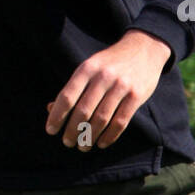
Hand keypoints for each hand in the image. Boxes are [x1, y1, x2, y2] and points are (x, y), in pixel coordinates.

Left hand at [45, 31, 171, 150]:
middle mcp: (103, 76)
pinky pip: (120, 122)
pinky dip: (109, 136)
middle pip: (83, 110)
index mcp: (87, 68)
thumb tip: (51, 108)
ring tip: (83, 146)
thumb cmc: (110, 62)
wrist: (144, 48)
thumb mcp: (89, 67)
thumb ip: (73, 87)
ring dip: (90, 137)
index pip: (67, 96)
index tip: (51, 130)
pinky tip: (101, 143)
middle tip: (67, 142)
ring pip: (101, 119)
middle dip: (73, 130)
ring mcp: (121, 86)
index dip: (57, 116)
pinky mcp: (136, 96)